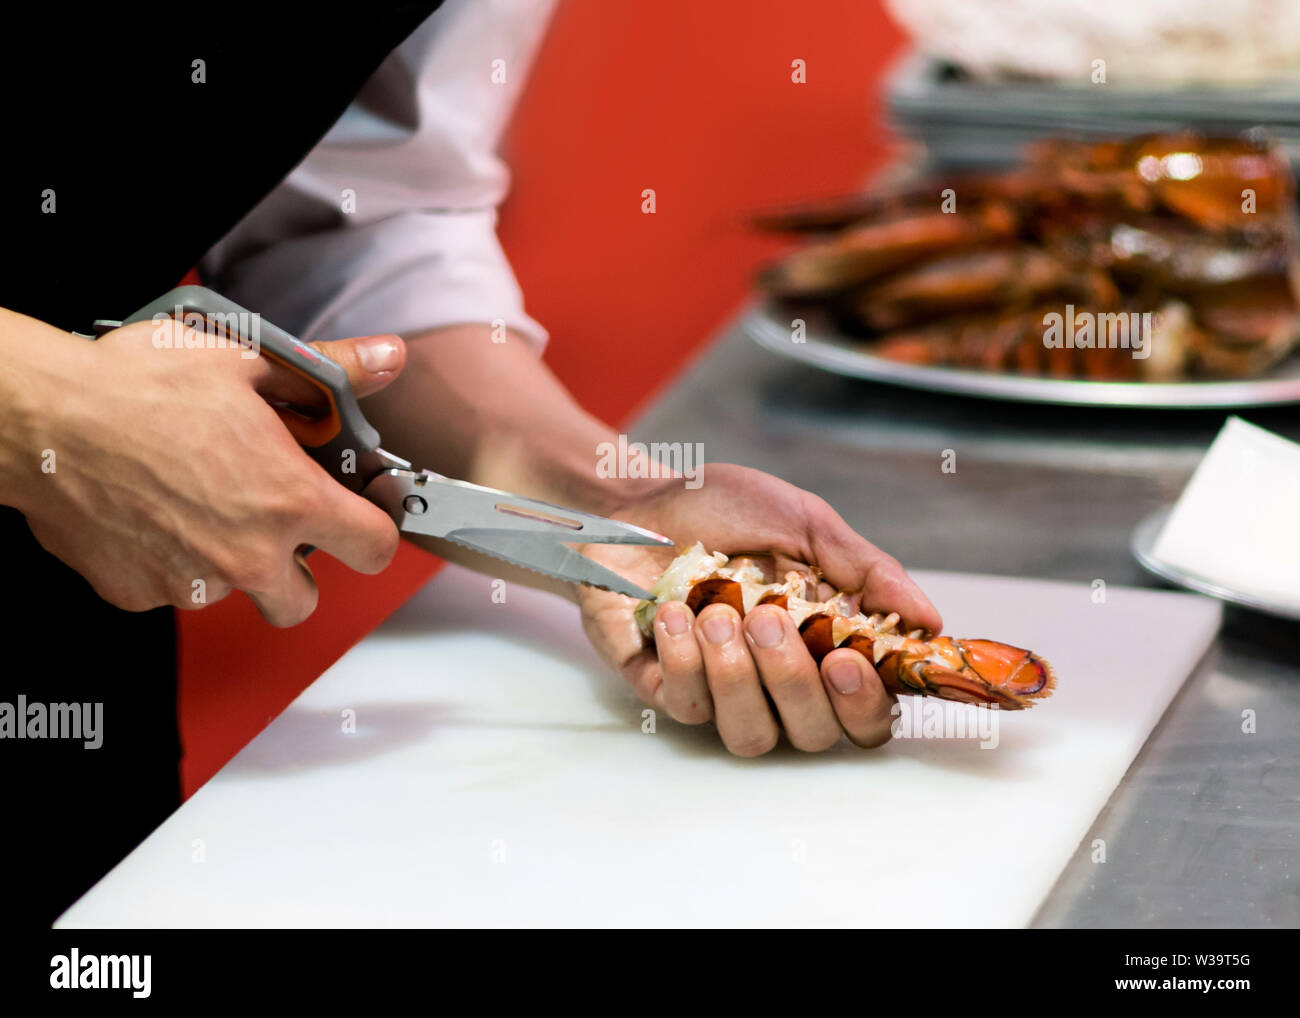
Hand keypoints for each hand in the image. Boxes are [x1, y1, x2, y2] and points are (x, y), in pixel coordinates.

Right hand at [0, 308, 406, 625]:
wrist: (41, 417)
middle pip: (302, 599)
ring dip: (228, 563)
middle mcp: (247, 554)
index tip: (358, 519)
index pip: (375, 548)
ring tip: (198, 504)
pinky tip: (152, 513)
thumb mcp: (247, 361)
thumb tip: (382, 359)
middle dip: (295, 568)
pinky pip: (171, 590)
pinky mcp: (138, 593)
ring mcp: (191, 582)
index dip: (372, 531)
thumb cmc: (137, 386)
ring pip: (233, 594)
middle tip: (271, 524)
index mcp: (288, 500)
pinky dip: (169, 563)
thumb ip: (329, 371)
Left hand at [577, 463, 940, 755]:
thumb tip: (928, 620)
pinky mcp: (667, 692)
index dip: (865, 702)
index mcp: (824, 648)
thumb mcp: (802, 522)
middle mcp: (779, 684)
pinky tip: (674, 615)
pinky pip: (688, 709)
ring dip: (738, 676)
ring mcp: (722, 694)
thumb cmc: (722, 511)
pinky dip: (684, 662)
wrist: (635, 503)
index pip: (867, 713)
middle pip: (815, 734)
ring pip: (752, 735)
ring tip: (715, 613)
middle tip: (767, 619)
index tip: (846, 657)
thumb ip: (865, 570)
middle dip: (794, 680)